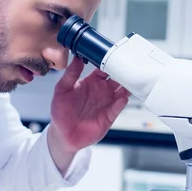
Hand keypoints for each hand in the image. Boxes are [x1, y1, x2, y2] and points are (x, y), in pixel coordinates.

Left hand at [48, 56, 130, 173]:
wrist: (63, 134)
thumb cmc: (61, 111)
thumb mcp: (61, 89)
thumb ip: (70, 74)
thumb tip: (76, 57)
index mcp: (91, 82)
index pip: (104, 68)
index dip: (109, 62)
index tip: (114, 55)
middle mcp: (101, 91)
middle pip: (117, 78)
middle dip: (123, 72)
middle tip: (128, 66)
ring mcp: (107, 103)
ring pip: (122, 92)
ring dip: (127, 86)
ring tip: (131, 80)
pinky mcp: (109, 116)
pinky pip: (118, 107)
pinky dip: (122, 102)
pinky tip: (122, 98)